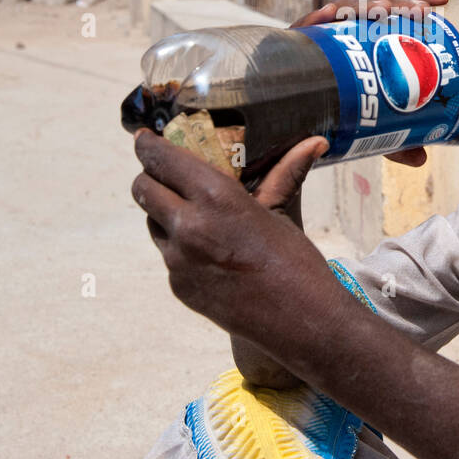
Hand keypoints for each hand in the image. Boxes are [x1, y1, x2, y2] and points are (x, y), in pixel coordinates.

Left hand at [131, 129, 340, 343]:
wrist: (299, 320)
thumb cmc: (295, 260)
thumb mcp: (281, 211)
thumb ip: (283, 173)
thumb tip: (315, 143)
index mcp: (215, 197)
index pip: (161, 160)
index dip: (147, 146)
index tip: (144, 138)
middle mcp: (188, 226)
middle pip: (143, 189)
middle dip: (149, 177)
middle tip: (162, 173)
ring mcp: (178, 260)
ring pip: (152, 223)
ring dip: (164, 213)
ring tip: (193, 213)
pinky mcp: (178, 287)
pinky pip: (169, 255)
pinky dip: (181, 247)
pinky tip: (209, 251)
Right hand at [289, 0, 449, 168]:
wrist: (297, 125)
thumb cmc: (344, 112)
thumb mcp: (374, 125)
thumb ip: (397, 140)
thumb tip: (420, 158)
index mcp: (374, 33)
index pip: (397, 2)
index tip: (442, 0)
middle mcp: (351, 26)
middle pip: (377, 0)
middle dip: (400, 0)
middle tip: (420, 13)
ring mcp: (326, 32)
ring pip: (346, 5)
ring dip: (366, 5)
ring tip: (383, 13)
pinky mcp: (300, 43)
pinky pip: (307, 24)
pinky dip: (317, 18)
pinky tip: (327, 16)